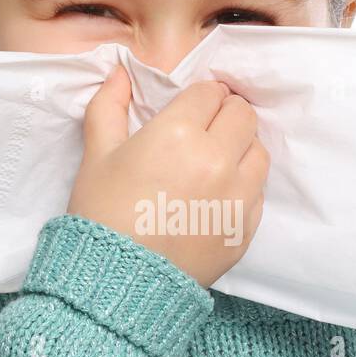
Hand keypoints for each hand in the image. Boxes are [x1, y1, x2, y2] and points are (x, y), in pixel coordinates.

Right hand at [66, 64, 269, 287]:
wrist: (118, 283)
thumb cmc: (102, 215)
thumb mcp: (96, 156)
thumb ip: (108, 107)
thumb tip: (120, 73)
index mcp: (179, 133)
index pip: (211, 93)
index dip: (201, 97)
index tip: (191, 109)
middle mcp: (217, 159)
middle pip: (243, 115)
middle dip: (225, 115)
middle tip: (204, 130)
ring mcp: (237, 196)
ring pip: (258, 151)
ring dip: (240, 148)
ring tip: (214, 162)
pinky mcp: (246, 228)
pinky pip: (258, 191)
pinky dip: (243, 186)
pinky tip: (216, 196)